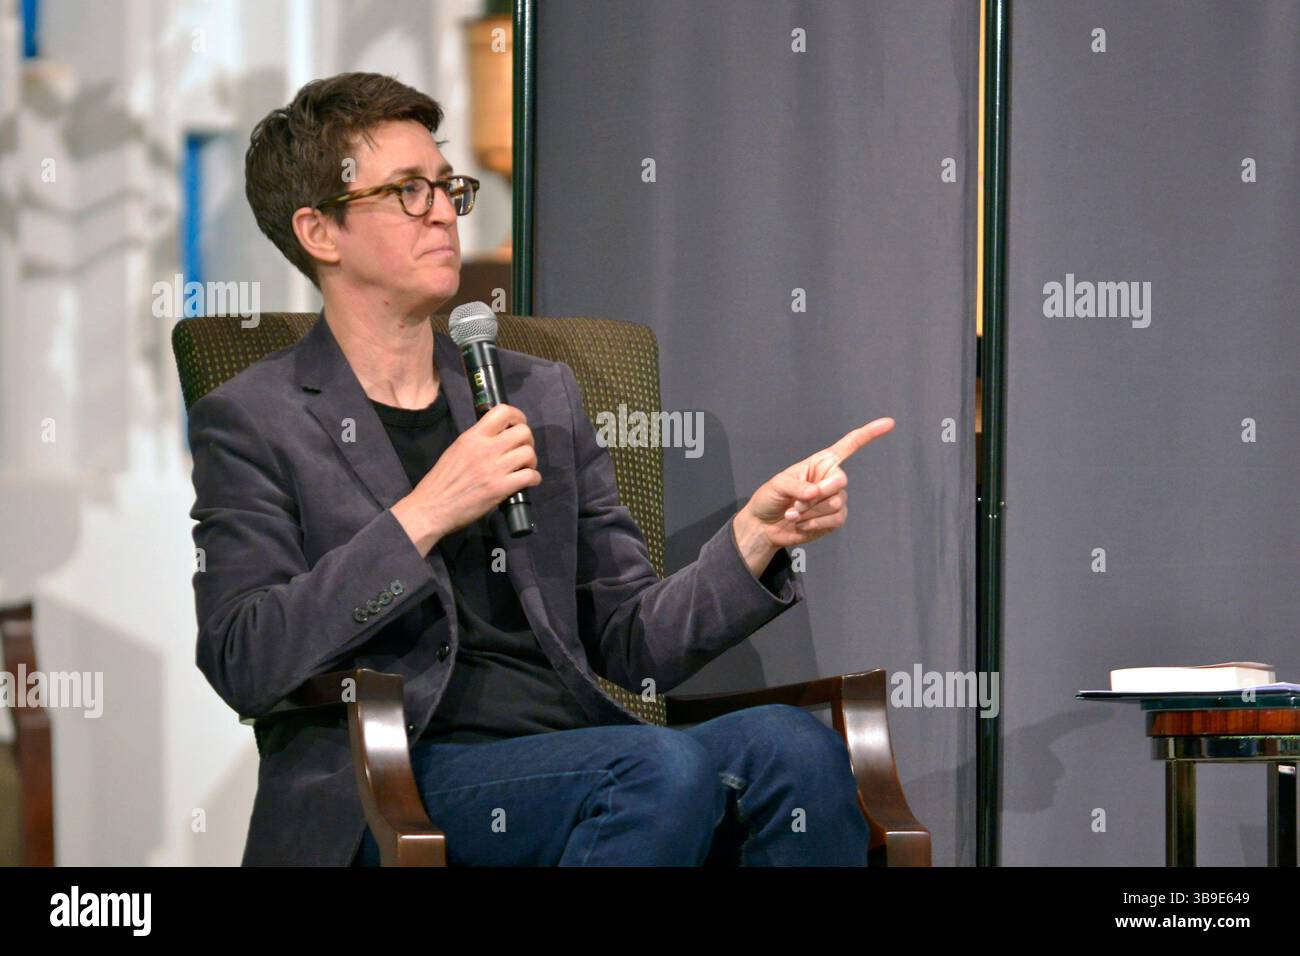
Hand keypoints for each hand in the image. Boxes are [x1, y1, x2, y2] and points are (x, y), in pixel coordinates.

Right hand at [391, 402, 540, 555]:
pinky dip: (534, 479)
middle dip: (528, 440)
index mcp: (472, 437)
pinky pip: (529, 476)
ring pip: (529, 453)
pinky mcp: (501, 488)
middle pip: (523, 431)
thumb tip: (495, 439)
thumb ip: (475, 442)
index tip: (517, 426)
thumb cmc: (440, 482)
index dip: (518, 416)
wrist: (431, 508)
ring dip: (532, 461)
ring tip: (525, 468)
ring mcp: (494, 468)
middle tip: (522, 450)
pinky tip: (527, 482)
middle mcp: (485, 448)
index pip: (503, 411)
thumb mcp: (455, 451)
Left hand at [732, 417, 895, 575]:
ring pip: (837, 503)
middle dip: (820, 493)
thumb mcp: (778, 485)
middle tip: (797, 504)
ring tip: (793, 514)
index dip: (869, 434)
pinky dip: (815, 523)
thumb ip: (797, 486)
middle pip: (840, 481)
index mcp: (821, 462)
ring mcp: (835, 499)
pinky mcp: (834, 519)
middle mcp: (831, 478)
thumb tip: (816, 493)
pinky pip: (835, 520)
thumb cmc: (769, 499)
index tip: (889, 423)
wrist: (765, 526)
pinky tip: (801, 524)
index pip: (849, 445)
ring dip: (811, 512)